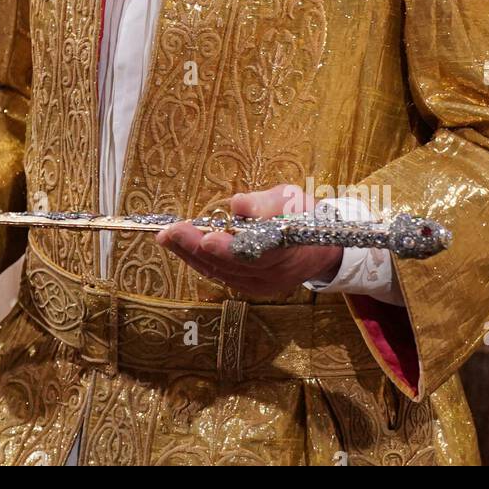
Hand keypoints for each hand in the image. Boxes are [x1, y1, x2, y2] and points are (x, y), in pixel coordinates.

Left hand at [157, 185, 342, 296]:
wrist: (322, 247)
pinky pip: (221, 276)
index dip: (230, 247)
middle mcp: (275, 274)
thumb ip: (265, 203)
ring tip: (166, 237)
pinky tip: (181, 248)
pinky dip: (199, 262)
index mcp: (290, 249)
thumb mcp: (291, 199)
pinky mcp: (252, 288)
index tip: (206, 237)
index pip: (257, 252)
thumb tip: (237, 204)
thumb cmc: (305, 217)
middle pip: (232, 264)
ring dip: (190, 254)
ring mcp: (262, 285)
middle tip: (171, 231)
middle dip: (197, 247)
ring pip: (222, 272)